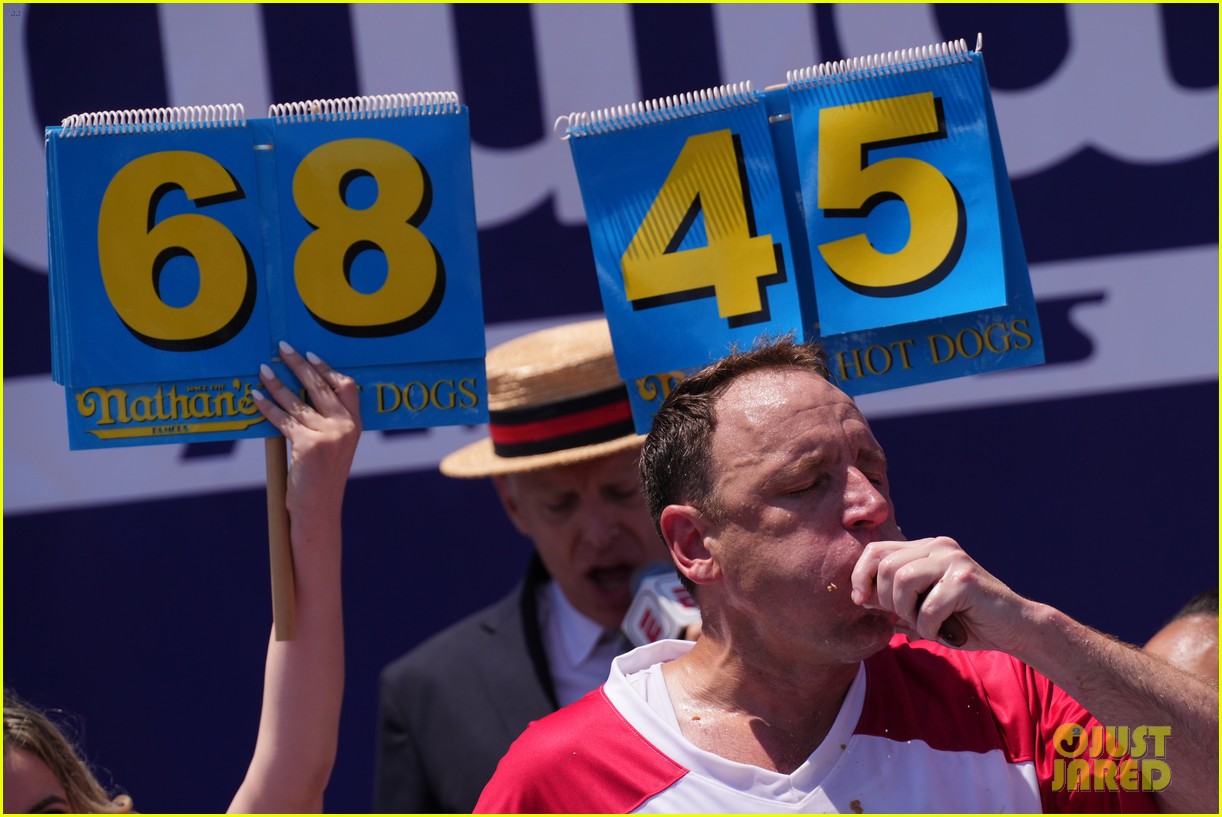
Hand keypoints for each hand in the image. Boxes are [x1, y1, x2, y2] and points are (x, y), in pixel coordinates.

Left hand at [252, 341, 360, 517]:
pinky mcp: (308, 444)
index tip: (310, 354)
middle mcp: (345, 427)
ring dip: (277, 382)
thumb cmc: (321, 480)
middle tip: (283, 348)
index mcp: (355, 426)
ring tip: (263, 369)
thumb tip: (298, 396)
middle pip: (320, 386)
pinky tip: (255, 396)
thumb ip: (326, 423)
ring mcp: (328, 435)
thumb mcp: (334, 448)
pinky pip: (282, 419)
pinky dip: (266, 406)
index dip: (327, 368)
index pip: (346, 386)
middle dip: (299, 364)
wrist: (318, 510)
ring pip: (297, 402)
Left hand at [850, 536, 1031, 651]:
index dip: (861, 576)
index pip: (876, 550)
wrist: (1016, 629)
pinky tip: (945, 631)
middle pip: (885, 566)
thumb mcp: (922, 610)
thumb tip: (860, 597)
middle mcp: (938, 546)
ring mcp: (953, 560)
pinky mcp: (966, 580)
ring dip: (907, 612)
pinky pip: (928, 606)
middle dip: (886, 600)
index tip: (862, 601)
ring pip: (903, 581)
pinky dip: (929, 627)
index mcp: (925, 548)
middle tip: (906, 618)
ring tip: (925, 624)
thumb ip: (895, 600)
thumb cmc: (966, 621)